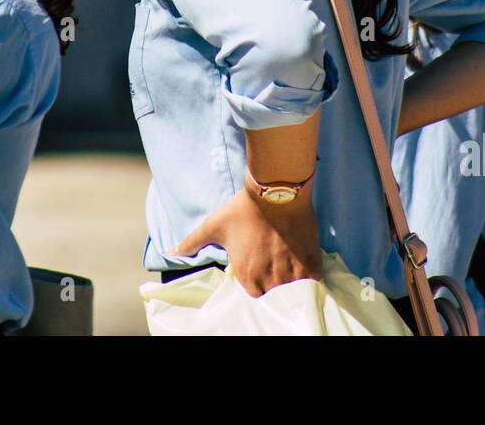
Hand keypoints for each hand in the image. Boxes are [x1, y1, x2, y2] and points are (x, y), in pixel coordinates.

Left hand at [170, 184, 321, 296]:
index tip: (259, 268)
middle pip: (274, 294)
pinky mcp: (311, 263)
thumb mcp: (213, 225)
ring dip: (292, 281)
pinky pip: (314, 281)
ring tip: (290, 264)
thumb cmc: (242, 208)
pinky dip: (310, 276)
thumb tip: (170, 251)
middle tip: (275, 264)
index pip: (253, 293)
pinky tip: (306, 264)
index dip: (256, 281)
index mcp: (247, 275)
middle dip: (275, 283)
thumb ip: (191, 242)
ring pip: (294, 290)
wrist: (276, 190)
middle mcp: (270, 279)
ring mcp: (292, 273)